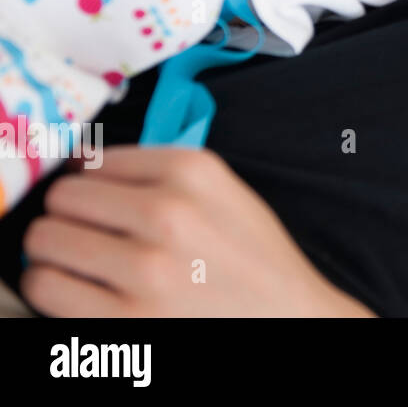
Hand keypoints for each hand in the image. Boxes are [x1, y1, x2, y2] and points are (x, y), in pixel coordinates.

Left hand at [20, 146, 374, 315]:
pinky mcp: (126, 319)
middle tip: (91, 236)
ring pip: (44, 239)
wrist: (289, 319)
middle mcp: (169, 212)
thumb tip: (80, 165)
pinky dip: (54, 289)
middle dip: (70, 217)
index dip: (93, 184)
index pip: (95, 161)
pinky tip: (84, 292)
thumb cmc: (254, 260)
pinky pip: (45, 288)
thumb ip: (161, 172)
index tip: (102, 204)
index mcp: (194, 171)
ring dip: (56, 253)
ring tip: (86, 265)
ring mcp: (145, 269)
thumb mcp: (224, 192)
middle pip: (63, 197)